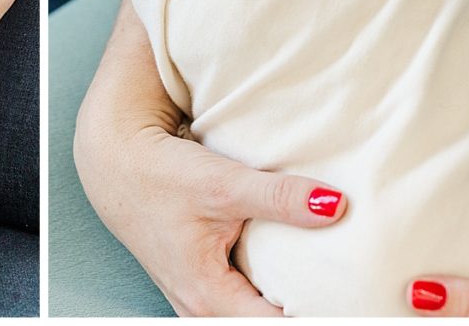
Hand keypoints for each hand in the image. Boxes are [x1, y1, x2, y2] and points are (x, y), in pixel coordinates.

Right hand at [90, 124, 347, 316]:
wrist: (113, 160)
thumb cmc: (159, 174)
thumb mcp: (223, 184)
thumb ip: (279, 198)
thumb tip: (336, 206)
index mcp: (209, 298)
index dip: (319, 313)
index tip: (355, 299)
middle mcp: (201, 310)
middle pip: (266, 325)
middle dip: (306, 309)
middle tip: (347, 291)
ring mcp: (197, 300)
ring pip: (253, 317)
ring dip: (285, 304)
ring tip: (327, 286)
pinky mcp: (198, 283)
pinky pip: (242, 304)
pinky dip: (268, 294)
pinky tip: (292, 274)